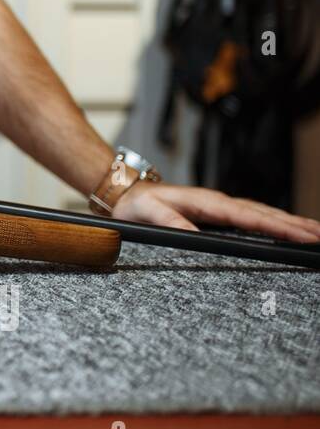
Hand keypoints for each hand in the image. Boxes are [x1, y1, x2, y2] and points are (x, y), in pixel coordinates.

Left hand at [113, 182, 319, 242]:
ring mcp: (219, 208)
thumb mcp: (150, 214)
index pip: (250, 217)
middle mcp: (218, 203)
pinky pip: (251, 218)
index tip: (303, 234)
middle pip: (264, 214)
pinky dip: (273, 223)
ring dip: (290, 223)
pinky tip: (286, 231)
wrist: (127, 193)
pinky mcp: (217, 214)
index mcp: (207, 202)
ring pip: (262, 215)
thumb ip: (171, 224)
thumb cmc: (138, 203)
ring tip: (315, 233)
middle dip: (296, 225)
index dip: (278, 227)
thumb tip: (193, 235)